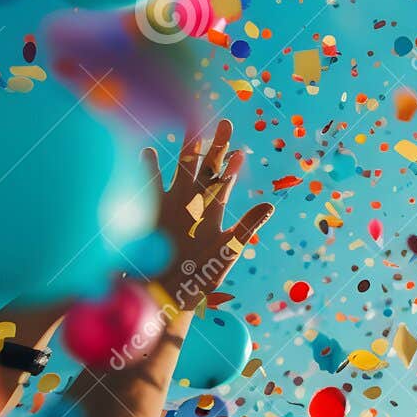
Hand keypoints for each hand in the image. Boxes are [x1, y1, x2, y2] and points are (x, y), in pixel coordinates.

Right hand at [144, 120, 272, 312]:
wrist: (167, 294)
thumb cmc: (200, 276)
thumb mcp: (227, 250)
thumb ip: (246, 227)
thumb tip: (270, 204)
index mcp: (213, 211)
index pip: (225, 182)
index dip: (232, 165)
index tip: (240, 149)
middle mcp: (193, 202)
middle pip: (205, 168)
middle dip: (214, 146)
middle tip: (226, 123)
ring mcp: (171, 204)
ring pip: (179, 170)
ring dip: (185, 151)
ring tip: (192, 127)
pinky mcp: (150, 211)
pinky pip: (149, 185)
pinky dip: (148, 168)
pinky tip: (146, 151)